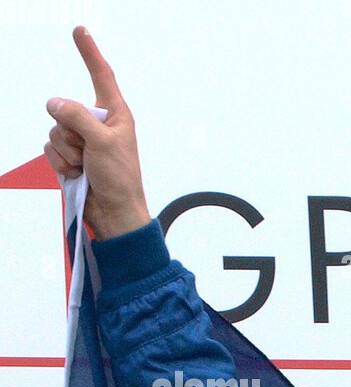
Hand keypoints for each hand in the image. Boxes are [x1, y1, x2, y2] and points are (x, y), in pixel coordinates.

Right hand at [44, 26, 150, 239]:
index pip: (101, 76)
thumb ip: (77, 117)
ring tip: (87, 166)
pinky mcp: (70, 155)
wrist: (113, 213)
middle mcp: (98, 123)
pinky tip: (77, 174)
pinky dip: (60, 162)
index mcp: (115, 115)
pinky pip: (51, 147)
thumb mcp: (103, 143)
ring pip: (55, 129)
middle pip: (66, 108)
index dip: (89, 52)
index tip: (80, 30)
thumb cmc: (119, 179)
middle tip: (91, 153)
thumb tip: (54, 103)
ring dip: (67, 151)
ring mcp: (82, 139)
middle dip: (71, 132)